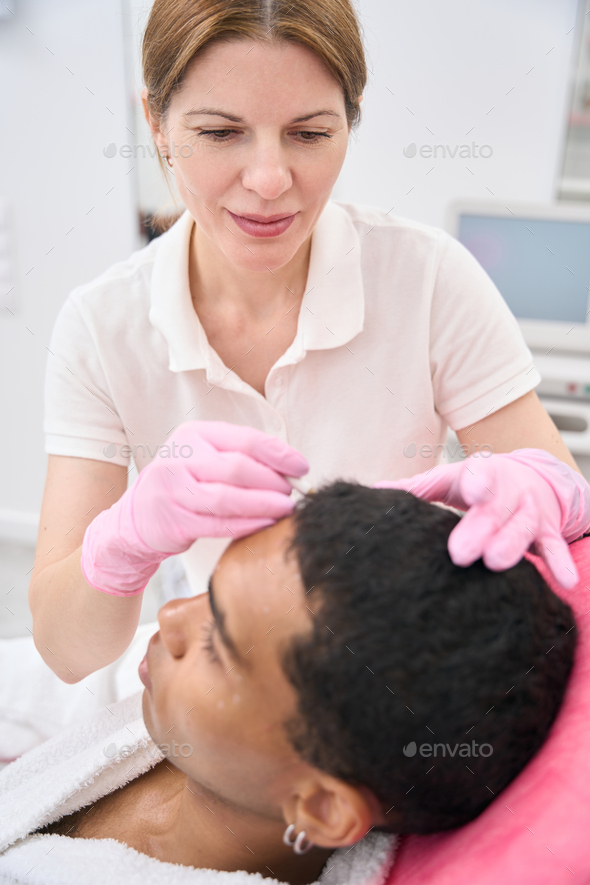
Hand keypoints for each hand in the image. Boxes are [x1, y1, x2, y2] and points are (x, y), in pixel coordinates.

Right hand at [81, 421, 308, 595]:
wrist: (135, 518)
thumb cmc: (184, 484)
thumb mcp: (204, 458)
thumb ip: (241, 457)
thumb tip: (291, 468)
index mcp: (194, 435)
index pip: (244, 439)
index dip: (278, 454)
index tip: (302, 467)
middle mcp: (181, 458)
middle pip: (237, 468)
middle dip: (272, 481)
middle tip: (292, 492)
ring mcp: (174, 490)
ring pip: (228, 497)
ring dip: (263, 504)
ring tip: (286, 508)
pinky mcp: (174, 520)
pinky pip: (218, 523)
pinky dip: (248, 524)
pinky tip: (266, 524)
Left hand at [374, 448, 589, 588]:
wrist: (528, 477)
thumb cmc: (477, 483)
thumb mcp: (448, 479)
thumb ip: (415, 488)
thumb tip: (371, 492)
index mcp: (482, 473)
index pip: (480, 475)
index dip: (477, 483)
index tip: (471, 493)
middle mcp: (509, 491)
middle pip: (496, 508)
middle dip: (482, 528)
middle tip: (461, 551)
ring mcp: (530, 511)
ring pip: (524, 527)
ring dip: (513, 544)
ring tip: (496, 563)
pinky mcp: (547, 531)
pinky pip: (554, 546)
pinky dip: (560, 562)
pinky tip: (564, 581)